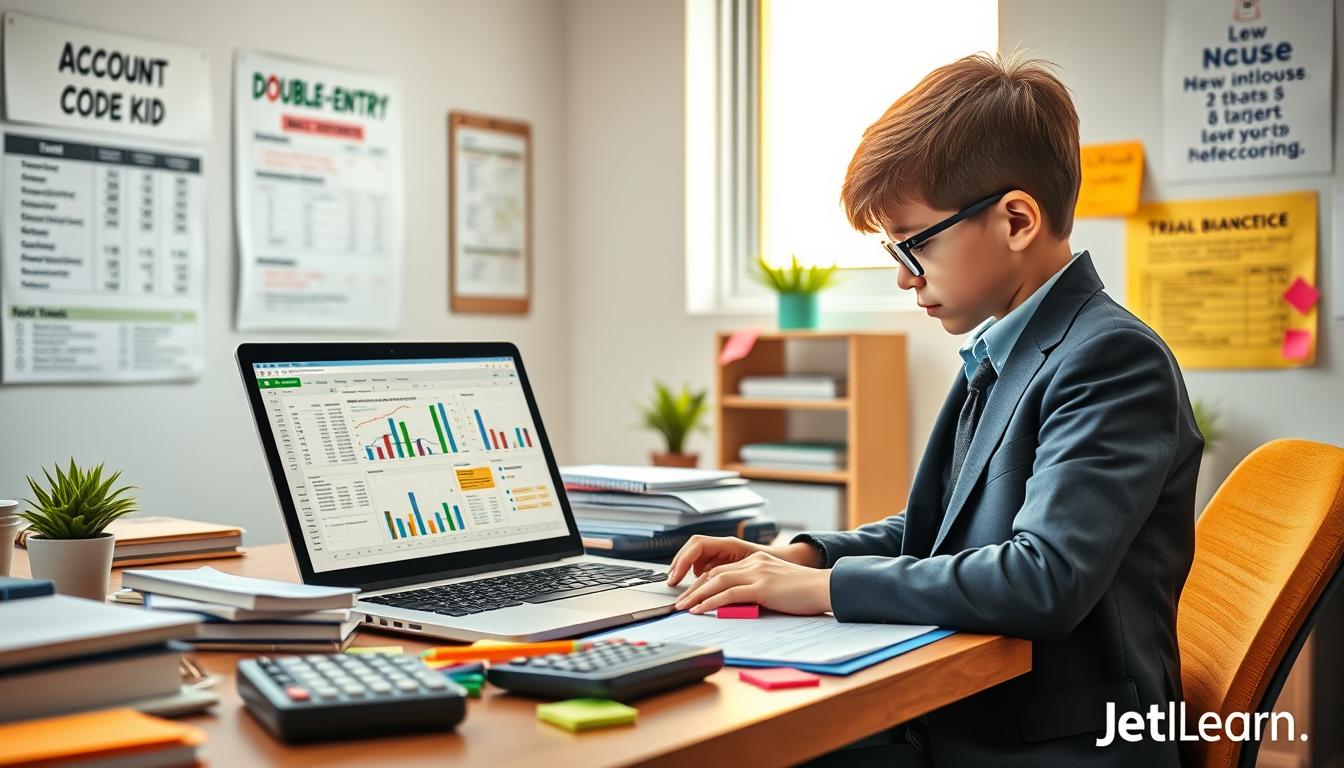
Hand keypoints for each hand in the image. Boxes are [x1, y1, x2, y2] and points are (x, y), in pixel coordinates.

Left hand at [672, 551, 832, 615]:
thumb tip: (738, 606)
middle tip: (680, 602)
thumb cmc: (805, 592)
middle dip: (694, 589)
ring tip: (683, 608)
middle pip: (714, 573)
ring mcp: (757, 573)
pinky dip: (711, 602)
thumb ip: (757, 591)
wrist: (824, 588)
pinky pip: (729, 594)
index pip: (721, 570)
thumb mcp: (776, 587)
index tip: (691, 595)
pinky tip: (700, 610)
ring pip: (717, 581)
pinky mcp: (762, 587)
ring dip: (696, 596)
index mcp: (757, 561)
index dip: (703, 583)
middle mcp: (754, 563)